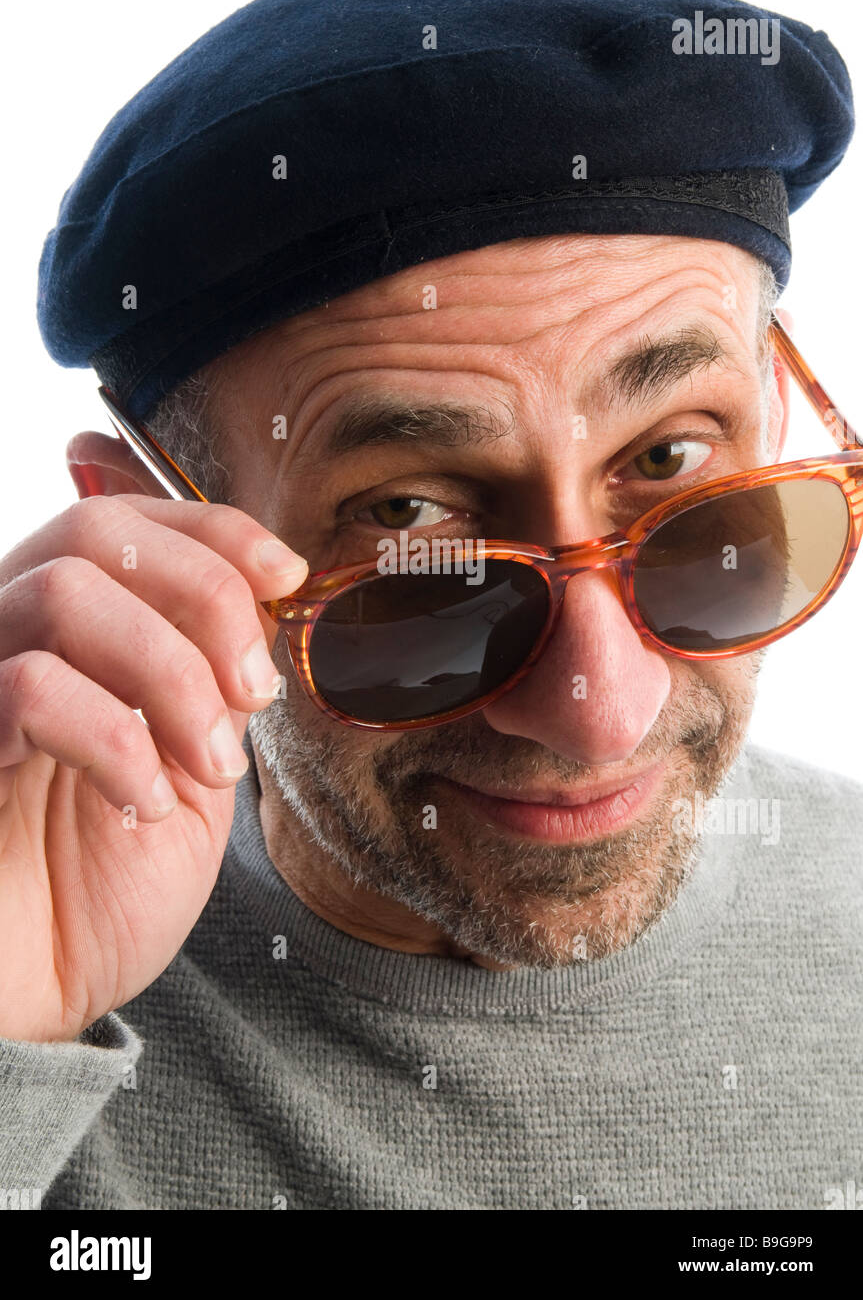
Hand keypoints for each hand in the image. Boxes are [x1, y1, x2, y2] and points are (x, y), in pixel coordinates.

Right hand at [0, 486, 306, 1041]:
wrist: (34, 991)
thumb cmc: (98, 891)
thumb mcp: (189, 773)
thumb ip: (213, 685)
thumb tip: (261, 607)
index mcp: (64, 635)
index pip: (125, 520)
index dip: (213, 530)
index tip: (287, 574)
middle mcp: (4, 639)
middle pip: (96, 531)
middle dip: (205, 595)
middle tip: (256, 690)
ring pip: (66, 593)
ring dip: (171, 674)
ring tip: (208, 765)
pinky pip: (29, 686)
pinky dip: (114, 737)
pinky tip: (140, 801)